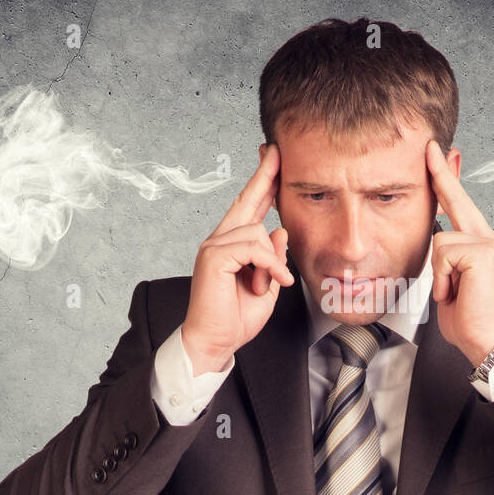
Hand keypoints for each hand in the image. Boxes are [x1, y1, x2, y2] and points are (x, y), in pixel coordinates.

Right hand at [182, 143, 294, 374]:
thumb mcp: (267, 284)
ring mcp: (213, 246)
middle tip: (277, 152)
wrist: (215, 342)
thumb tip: (280, 231)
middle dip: (265, 175)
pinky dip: (268, 265)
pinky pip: (251, 247)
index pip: (250, 207)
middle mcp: (220, 239)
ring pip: (256, 231)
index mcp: (233, 244)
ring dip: (271, 262)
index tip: (274, 160)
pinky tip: (272, 283)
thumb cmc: (236, 318)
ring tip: (269, 285)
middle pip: (246, 200)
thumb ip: (274, 258)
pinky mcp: (213, 256)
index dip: (264, 183)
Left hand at [425, 139, 493, 366]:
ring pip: (439, 239)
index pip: (459, 204)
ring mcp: (488, 243)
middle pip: (456, 200)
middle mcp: (488, 238)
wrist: (484, 338)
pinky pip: (443, 254)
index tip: (436, 153)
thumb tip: (435, 235)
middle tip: (429, 147)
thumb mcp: (449, 279)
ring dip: (437, 272)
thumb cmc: (466, 315)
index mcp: (480, 242)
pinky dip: (441, 278)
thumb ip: (445, 256)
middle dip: (442, 174)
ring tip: (451, 291)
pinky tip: (454, 292)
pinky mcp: (482, 252)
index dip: (447, 178)